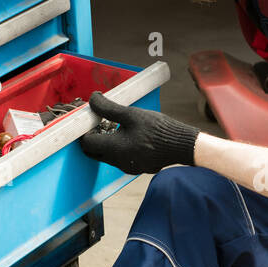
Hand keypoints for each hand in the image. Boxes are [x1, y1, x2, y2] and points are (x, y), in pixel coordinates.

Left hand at [79, 92, 199, 175]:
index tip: (91, 120)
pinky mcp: (137, 167)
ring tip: (117, 127)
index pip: (87, 143)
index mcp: (114, 149)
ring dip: (106, 144)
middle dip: (92, 139)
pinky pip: (120, 159)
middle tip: (99, 124)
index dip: (85, 131)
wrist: (182, 145)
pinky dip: (119, 149)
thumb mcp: (132, 114)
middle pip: (94, 153)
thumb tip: (92, 99)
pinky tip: (130, 137)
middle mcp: (118, 162)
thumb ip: (108, 108)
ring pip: (107, 156)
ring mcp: (128, 167)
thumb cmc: (158, 129)